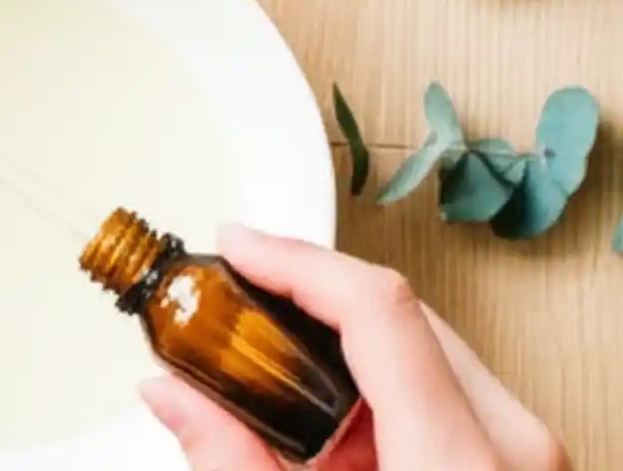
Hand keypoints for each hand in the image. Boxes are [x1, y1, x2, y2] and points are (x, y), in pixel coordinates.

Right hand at [139, 226, 569, 470]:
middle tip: (233, 288)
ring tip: (266, 355)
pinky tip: (322, 407)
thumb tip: (171, 397)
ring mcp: (521, 450)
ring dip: (336, 337)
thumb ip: (230, 463)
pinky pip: (438, 383)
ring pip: (420, 340)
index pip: (377, 311)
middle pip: (399, 313)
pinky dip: (370, 379)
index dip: (296, 261)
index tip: (237, 244)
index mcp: (458, 465)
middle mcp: (509, 444)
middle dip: (305, 292)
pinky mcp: (512, 458)